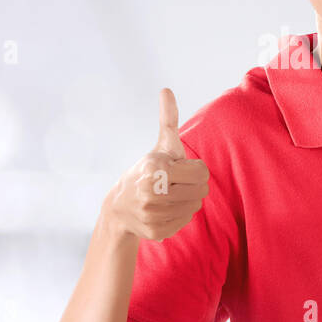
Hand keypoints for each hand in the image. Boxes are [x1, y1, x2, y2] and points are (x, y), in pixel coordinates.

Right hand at [105, 87, 209, 242]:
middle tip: (177, 183)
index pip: (202, 172)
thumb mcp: (160, 146)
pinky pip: (185, 222)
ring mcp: (153, 214)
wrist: (119, 207)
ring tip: (171, 195)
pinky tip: (166, 209)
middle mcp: (152, 192)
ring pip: (195, 206)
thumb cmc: (148, 171)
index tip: (180, 169)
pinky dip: (180, 215)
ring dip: (188, 199)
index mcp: (156, 168)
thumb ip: (168, 119)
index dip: (194, 170)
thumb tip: (166, 90)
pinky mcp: (156, 232)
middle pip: (201, 191)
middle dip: (193, 185)